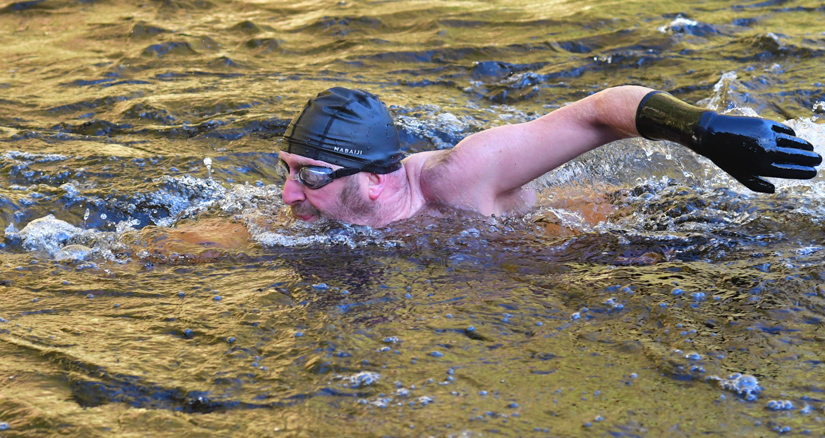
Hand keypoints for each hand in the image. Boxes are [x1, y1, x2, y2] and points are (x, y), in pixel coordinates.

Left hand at [695, 113, 821, 192]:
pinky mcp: (765, 124)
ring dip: (804, 146)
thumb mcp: (740, 176)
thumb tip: (774, 190)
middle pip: (797, 156)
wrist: (713, 135)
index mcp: (762, 168)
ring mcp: (767, 137)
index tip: (813, 171)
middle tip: (818, 159)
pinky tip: (794, 138)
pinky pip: (785, 130)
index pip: (791, 171)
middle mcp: (767, 152)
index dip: (805, 171)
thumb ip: (757, 185)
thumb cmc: (727, 159)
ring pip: (794, 142)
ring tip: (810, 148)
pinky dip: (791, 135)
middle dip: (810, 158)